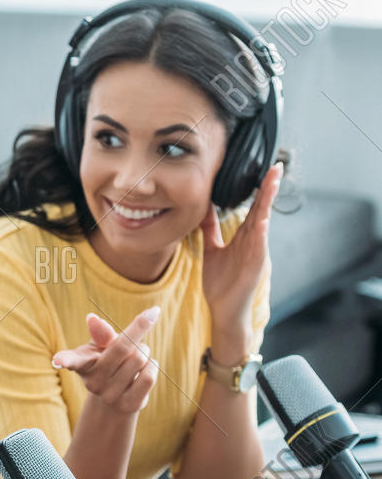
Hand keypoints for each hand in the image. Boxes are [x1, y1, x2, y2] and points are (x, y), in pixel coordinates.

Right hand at [52, 306, 159, 413]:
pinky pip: (148, 377)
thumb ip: (101, 334)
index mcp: (83, 364)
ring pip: (140, 359)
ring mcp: (110, 396)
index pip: (73, 360)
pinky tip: (147, 368)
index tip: (56, 361)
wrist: (115, 402)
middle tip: (137, 337)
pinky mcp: (129, 405)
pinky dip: (153, 366)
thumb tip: (92, 319)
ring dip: (145, 351)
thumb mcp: (101, 347)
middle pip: (123, 347)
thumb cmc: (108, 364)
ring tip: (138, 358)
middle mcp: (93, 382)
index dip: (64, 359)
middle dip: (137, 334)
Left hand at [201, 162, 281, 348]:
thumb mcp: (212, 250)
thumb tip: (204, 208)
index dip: (259, 189)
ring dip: (267, 204)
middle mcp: (252, 242)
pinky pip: (258, 248)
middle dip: (268, 189)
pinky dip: (260, 235)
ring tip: (272, 183)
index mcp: (243, 237)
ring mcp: (255, 254)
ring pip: (262, 224)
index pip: (253, 207)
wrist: (223, 311)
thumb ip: (210, 230)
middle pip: (261, 210)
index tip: (265, 169)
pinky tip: (261, 221)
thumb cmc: (221, 284)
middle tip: (276, 167)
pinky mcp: (254, 268)